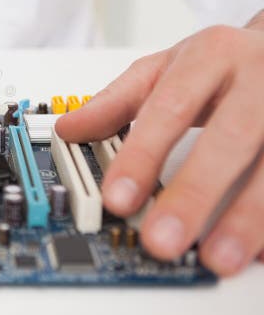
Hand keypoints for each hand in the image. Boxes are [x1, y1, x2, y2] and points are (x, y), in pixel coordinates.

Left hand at [56, 12, 263, 276]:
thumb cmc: (220, 63)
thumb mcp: (165, 68)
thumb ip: (117, 100)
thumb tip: (70, 130)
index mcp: (210, 57)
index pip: (169, 108)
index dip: (142, 155)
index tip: (117, 198)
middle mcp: (257, 80)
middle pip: (228, 139)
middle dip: (194, 193)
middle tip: (162, 238)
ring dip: (247, 217)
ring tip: (217, 258)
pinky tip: (260, 251)